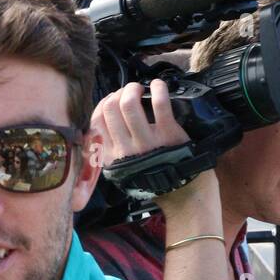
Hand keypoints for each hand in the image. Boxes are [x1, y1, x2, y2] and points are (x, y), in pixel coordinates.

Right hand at [90, 79, 221, 222]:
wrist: (182, 193)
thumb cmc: (153, 178)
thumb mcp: (122, 170)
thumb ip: (110, 149)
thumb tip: (104, 120)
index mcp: (112, 157)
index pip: (97, 121)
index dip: (105, 103)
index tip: (114, 100)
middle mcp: (125, 150)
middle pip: (111, 108)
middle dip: (119, 93)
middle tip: (130, 92)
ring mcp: (146, 142)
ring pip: (128, 103)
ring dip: (134, 88)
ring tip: (141, 89)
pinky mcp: (167, 134)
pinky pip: (158, 103)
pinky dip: (158, 89)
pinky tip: (159, 86)